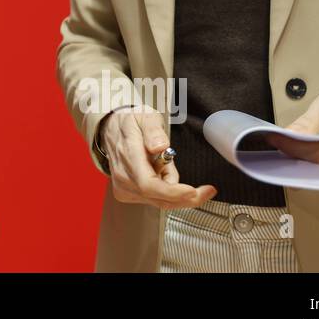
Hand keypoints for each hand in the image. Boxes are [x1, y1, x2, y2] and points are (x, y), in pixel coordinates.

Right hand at [99, 106, 216, 209]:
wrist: (111, 128)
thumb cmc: (130, 122)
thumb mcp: (145, 116)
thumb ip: (153, 130)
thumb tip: (160, 146)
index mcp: (128, 155)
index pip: (149, 185)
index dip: (173, 192)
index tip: (193, 191)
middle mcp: (123, 177)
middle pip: (158, 199)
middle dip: (186, 197)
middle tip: (207, 190)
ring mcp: (124, 187)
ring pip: (159, 202)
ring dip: (175, 190)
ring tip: (167, 165)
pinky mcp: (126, 194)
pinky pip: (154, 200)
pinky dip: (166, 192)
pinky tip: (160, 174)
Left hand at [265, 87, 318, 189]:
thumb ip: (308, 122)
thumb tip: (289, 135)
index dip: (297, 148)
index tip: (277, 141)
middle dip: (296, 158)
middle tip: (277, 146)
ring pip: (318, 178)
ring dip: (299, 166)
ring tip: (285, 152)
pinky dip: (307, 172)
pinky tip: (296, 160)